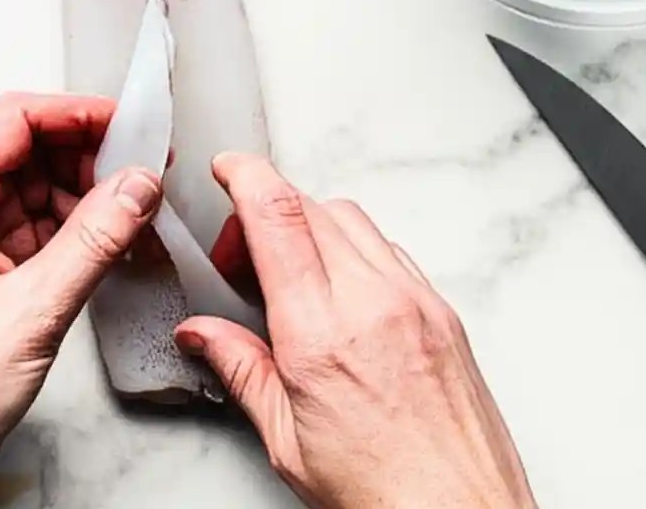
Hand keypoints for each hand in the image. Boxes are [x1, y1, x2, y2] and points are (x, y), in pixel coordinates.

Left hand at [0, 93, 161, 507]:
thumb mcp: (34, 311)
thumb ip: (95, 239)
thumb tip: (136, 186)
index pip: (11, 121)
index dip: (75, 114)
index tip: (126, 122)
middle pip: (24, 147)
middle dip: (86, 154)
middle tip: (140, 169)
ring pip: (33, 184)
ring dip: (84, 192)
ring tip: (131, 212)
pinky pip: (33, 222)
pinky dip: (73, 226)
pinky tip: (107, 239)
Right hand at [176, 154, 536, 508]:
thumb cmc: (384, 491)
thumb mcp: (286, 439)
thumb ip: (240, 370)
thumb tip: (201, 334)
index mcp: (322, 334)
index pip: (280, 216)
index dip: (246, 176)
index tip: (227, 169)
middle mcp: (375, 304)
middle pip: (313, 207)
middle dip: (267, 211)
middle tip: (242, 258)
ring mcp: (417, 302)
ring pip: (355, 221)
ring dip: (312, 227)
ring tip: (290, 278)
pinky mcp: (444, 312)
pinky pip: (391, 251)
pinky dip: (354, 250)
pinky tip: (337, 293)